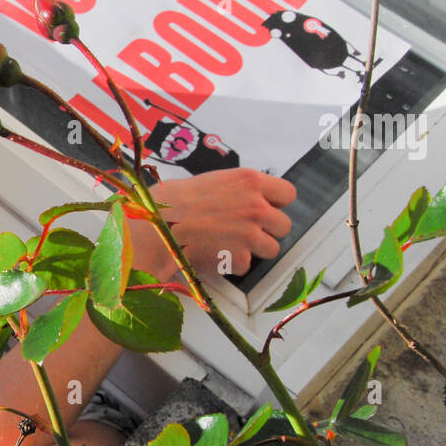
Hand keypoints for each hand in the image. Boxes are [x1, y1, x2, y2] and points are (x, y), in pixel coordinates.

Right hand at [130, 169, 295, 279]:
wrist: (158, 226)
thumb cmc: (176, 201)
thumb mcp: (215, 181)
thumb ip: (240, 190)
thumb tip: (249, 200)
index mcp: (251, 182)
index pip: (288, 194)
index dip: (276, 204)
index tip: (265, 209)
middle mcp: (257, 207)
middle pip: (283, 225)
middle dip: (267, 230)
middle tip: (244, 232)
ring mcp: (251, 234)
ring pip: (271, 249)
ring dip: (254, 250)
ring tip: (229, 246)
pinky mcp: (241, 258)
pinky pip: (246, 265)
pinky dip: (232, 264)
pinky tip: (215, 254)